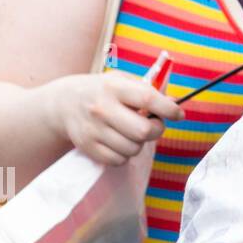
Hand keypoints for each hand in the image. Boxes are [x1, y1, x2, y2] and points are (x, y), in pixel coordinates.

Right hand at [41, 72, 185, 165]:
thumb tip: (173, 104)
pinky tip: (120, 141)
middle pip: (143, 131)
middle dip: (156, 130)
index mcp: (114, 88)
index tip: (178, 114)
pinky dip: (125, 154)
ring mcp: (93, 130)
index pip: (147, 99)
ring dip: (140, 143)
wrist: (64, 103)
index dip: (168, 109)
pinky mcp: (87, 147)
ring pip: (133, 148)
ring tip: (132, 132)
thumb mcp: (122, 81)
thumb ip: (148, 91)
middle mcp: (102, 109)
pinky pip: (118, 160)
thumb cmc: (103, 91)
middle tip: (154, 125)